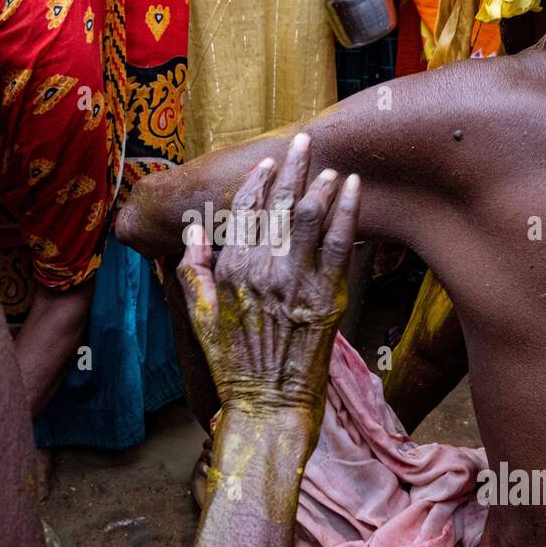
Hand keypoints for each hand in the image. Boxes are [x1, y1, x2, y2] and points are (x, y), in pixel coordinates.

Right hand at [177, 134, 359, 416]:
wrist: (267, 406)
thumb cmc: (233, 366)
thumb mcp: (199, 318)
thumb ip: (192, 270)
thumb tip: (194, 230)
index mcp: (231, 271)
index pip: (245, 211)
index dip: (259, 181)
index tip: (269, 161)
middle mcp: (263, 270)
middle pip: (280, 206)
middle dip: (293, 167)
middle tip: (304, 141)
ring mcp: (297, 283)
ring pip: (311, 217)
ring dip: (321, 184)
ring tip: (328, 163)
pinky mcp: (328, 298)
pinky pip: (340, 244)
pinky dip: (347, 211)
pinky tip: (352, 189)